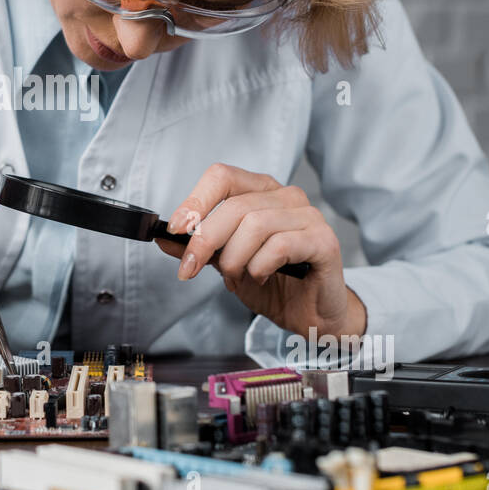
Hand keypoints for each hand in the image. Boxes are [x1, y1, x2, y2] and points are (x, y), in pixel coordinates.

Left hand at [154, 163, 365, 339]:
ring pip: (255, 225)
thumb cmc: (274, 283)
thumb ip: (198, 248)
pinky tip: (261, 277)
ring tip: (236, 277)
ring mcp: (309, 216)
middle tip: (191, 268)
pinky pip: (279, 246)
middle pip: (235, 206)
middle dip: (205, 241)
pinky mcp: (324, 241)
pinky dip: (259, 266)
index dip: (195, 201)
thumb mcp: (226, 264)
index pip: (222, 176)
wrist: (311, 313)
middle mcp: (287, 197)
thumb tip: (164, 237)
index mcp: (262, 192)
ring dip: (235, 259)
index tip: (176, 228)